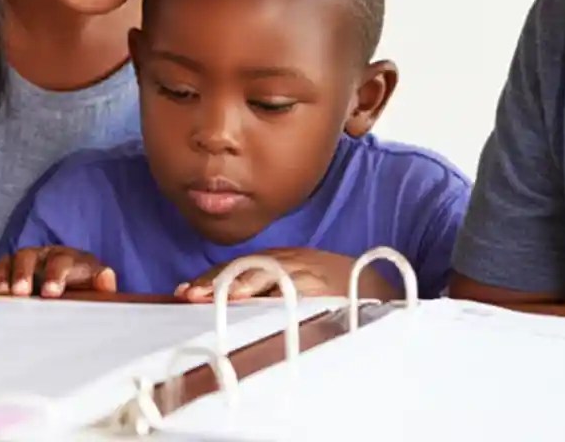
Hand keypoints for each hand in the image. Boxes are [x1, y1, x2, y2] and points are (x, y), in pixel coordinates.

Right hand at [0, 246, 116, 298]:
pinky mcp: (14, 269)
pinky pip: (2, 267)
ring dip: (9, 276)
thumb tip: (106, 278)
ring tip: (7, 295)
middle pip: (32, 256)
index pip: (63, 262)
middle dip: (25, 273)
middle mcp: (49, 255)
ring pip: (16, 259)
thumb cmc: (88, 289)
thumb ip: (103, 284)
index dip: (56, 276)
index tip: (50, 294)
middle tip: (22, 292)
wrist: (78, 287)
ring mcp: (30, 261)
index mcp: (72, 260)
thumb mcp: (99, 288)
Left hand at [175, 248, 398, 302]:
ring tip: (220, 297)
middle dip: (216, 281)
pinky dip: (279, 296)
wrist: (379, 281)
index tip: (184, 291)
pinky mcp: (324, 286)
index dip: (209, 279)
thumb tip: (226, 304)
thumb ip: (266, 289)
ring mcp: (308, 273)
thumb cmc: (334, 286)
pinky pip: (298, 290)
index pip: (236, 267)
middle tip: (191, 295)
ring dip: (242, 286)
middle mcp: (290, 261)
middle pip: (246, 268)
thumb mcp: (297, 281)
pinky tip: (263, 304)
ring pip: (268, 275)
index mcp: (280, 260)